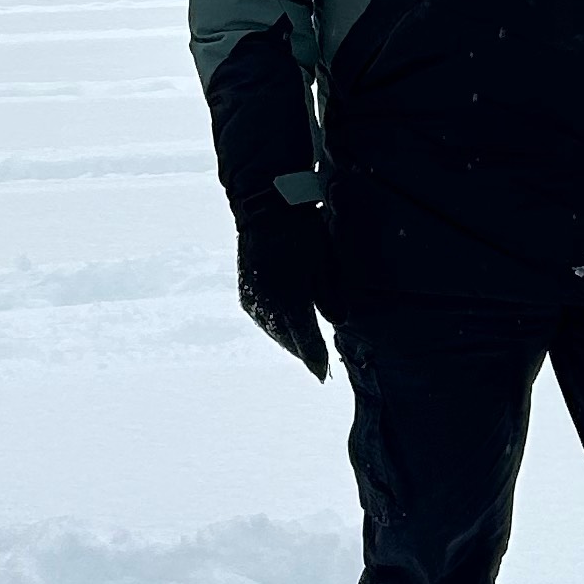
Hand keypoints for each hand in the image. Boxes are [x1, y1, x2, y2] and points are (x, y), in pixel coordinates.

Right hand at [233, 186, 331, 379]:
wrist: (264, 208)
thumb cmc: (301, 231)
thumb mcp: (324, 261)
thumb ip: (330, 296)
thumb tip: (337, 323)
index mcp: (289, 298)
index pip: (305, 340)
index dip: (315, 359)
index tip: (323, 374)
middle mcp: (268, 305)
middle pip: (287, 340)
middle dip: (303, 352)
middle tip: (317, 363)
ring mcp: (253, 300)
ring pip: (273, 332)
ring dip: (288, 340)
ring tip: (303, 347)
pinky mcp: (245, 294)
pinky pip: (262, 320)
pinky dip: (275, 326)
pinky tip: (285, 326)